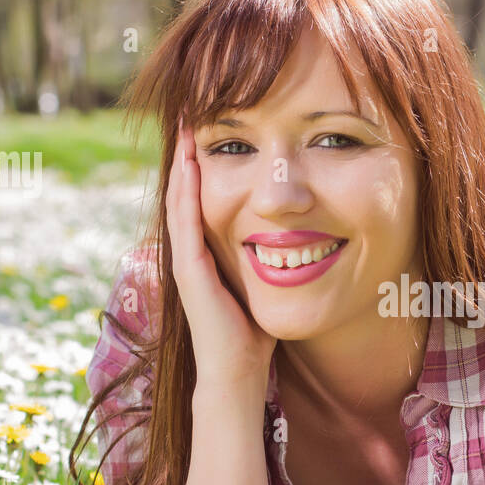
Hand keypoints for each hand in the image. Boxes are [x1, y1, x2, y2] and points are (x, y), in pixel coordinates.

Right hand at [165, 122, 276, 386]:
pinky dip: (186, 189)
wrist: (237, 372)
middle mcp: (192, 251)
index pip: (207, 197)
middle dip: (192, 152)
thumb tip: (303, 240)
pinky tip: (190, 161)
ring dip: (183, 161)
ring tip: (186, 123)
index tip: (221, 129)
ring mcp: (187, 259)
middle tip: (193, 111)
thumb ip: (273, 260)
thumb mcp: (266, 283)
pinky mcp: (189, 270)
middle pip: (189, 191)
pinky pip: (186, 220)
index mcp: (210, 251)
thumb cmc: (255, 335)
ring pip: (182, 198)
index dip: (210, 163)